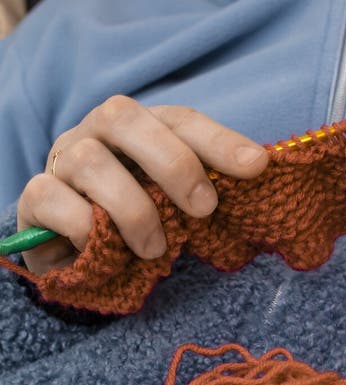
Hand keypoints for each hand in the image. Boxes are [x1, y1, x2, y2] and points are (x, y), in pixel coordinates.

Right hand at [17, 97, 268, 274]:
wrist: (77, 254)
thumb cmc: (135, 223)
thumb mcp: (174, 205)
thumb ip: (205, 191)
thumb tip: (258, 178)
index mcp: (139, 127)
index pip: (179, 119)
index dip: (218, 140)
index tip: (256, 166)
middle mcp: (97, 132)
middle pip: (125, 118)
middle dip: (173, 164)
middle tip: (205, 209)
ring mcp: (63, 160)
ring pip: (90, 162)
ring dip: (133, 210)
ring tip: (155, 249)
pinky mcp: (37, 196)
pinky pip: (56, 201)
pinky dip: (85, 228)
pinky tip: (103, 249)